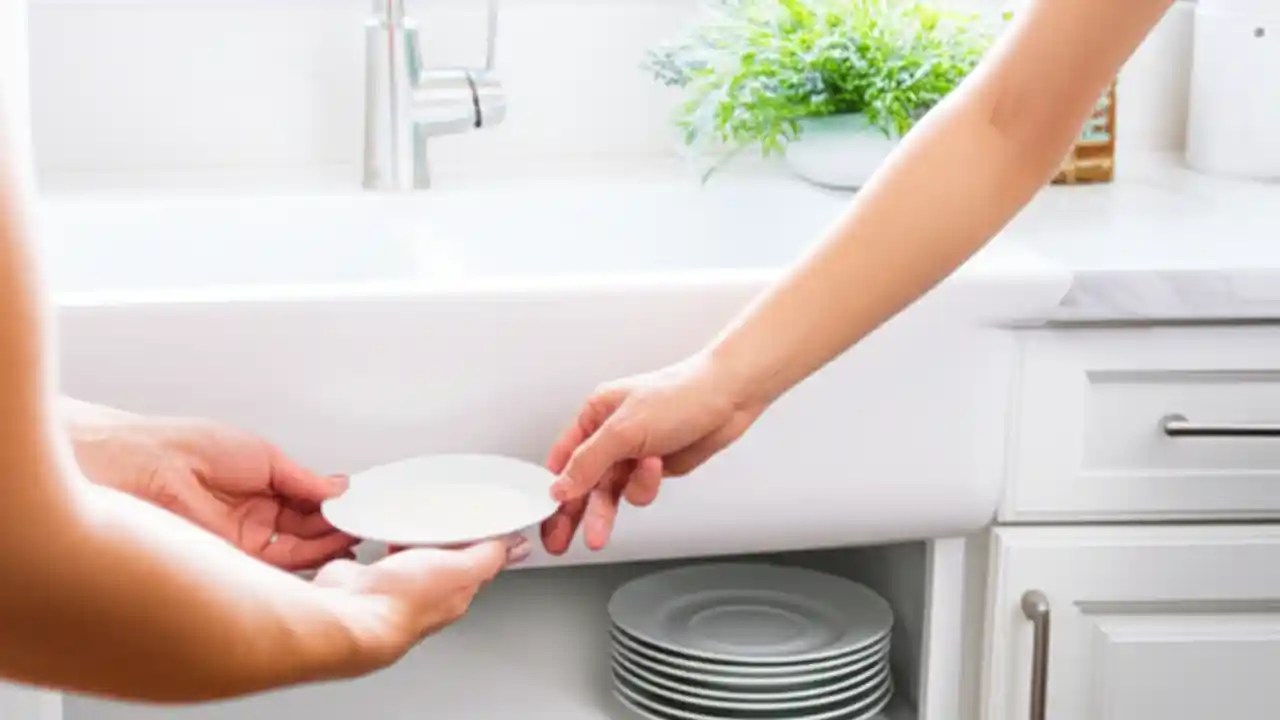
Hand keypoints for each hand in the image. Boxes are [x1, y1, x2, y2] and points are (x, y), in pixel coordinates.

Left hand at [64, 399, 356, 570]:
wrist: (139, 467)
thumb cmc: (181, 449)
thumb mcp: (263, 453)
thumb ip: (302, 479)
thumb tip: (337, 487)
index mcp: (258, 487)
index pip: (307, 503)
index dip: (335, 504)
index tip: (360, 501)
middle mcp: (252, 517)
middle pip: (307, 529)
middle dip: (338, 525)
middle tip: (365, 519)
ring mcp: (243, 541)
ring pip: (299, 550)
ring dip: (330, 542)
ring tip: (356, 530)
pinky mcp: (234, 561)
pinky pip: (280, 564)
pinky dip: (310, 556)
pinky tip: (332, 544)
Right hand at [314, 537, 522, 668]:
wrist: (351, 613)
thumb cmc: (403, 601)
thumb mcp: (460, 569)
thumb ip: (488, 557)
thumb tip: (516, 548)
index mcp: (455, 593)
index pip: (480, 566)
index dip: (488, 544)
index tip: (493, 526)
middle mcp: (427, 592)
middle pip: (447, 558)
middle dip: (451, 537)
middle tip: (456, 515)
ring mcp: (398, 585)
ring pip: (416, 554)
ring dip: (419, 537)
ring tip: (422, 518)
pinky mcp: (370, 577)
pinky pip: (384, 552)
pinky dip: (389, 538)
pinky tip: (388, 528)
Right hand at [541, 354, 765, 553]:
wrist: (728, 398)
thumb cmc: (681, 395)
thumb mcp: (624, 430)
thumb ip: (588, 462)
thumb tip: (560, 487)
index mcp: (595, 415)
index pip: (563, 459)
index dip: (552, 489)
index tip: (544, 517)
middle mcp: (611, 435)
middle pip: (583, 482)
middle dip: (573, 513)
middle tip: (560, 542)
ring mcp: (634, 453)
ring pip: (610, 493)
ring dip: (606, 512)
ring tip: (598, 535)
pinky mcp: (655, 469)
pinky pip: (639, 492)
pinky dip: (645, 487)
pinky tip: (656, 470)